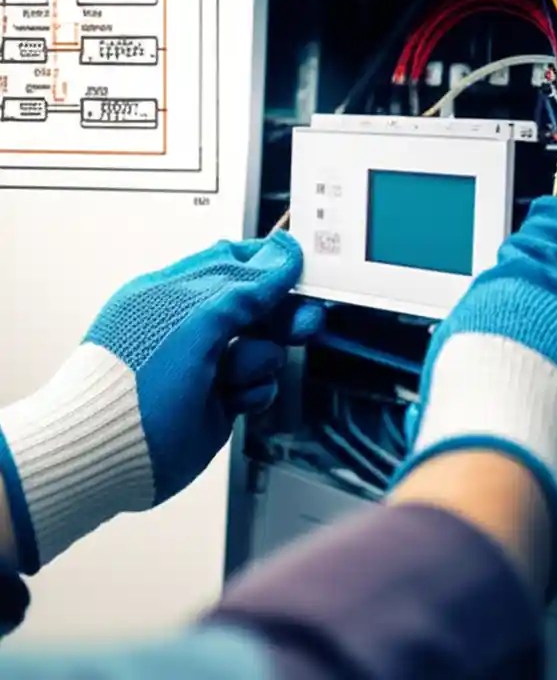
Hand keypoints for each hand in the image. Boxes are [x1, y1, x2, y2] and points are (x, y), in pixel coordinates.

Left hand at [0, 233, 322, 572]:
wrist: (107, 450)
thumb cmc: (132, 382)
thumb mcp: (196, 318)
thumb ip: (245, 286)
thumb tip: (284, 253)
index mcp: (174, 292)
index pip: (235, 263)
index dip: (271, 267)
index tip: (302, 274)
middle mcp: (191, 326)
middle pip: (258, 306)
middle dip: (280, 315)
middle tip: (300, 324)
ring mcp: (206, 365)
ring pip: (265, 348)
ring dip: (258, 361)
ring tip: (232, 377)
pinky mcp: (219, 401)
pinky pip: (260, 386)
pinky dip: (253, 392)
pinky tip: (232, 400)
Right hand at [397, 196, 556, 587]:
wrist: (485, 477)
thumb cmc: (506, 386)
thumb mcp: (513, 287)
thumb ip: (539, 248)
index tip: (536, 255)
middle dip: (537, 319)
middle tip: (498, 315)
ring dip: (520, 372)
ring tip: (478, 371)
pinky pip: (538, 429)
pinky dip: (509, 418)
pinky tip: (477, 415)